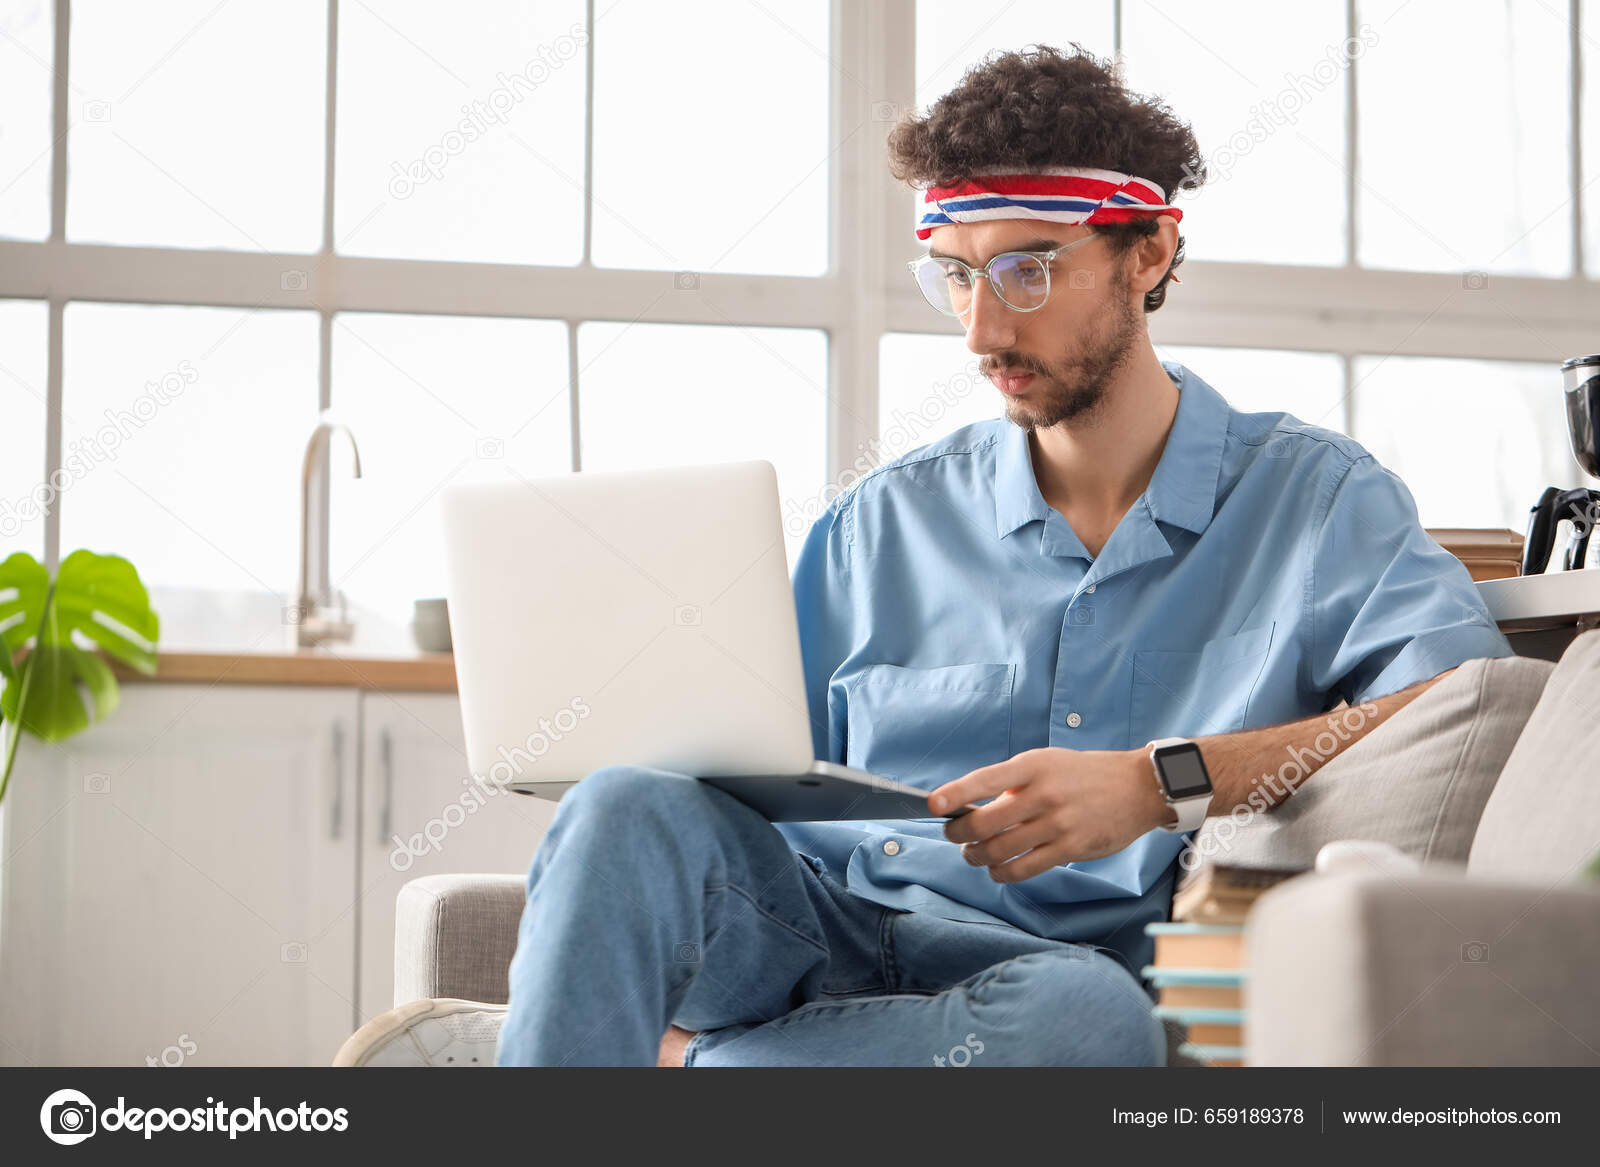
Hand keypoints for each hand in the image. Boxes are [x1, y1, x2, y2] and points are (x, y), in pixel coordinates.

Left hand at [929, 748, 1173, 881]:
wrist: (1138, 787)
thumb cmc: (1083, 774)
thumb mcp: (1047, 762)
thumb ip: (1013, 783)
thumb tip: (974, 807)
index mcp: (1033, 766)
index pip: (984, 779)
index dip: (954, 794)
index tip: (932, 806)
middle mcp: (1043, 794)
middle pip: (984, 823)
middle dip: (958, 833)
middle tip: (953, 835)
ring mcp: (1057, 823)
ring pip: (999, 850)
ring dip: (976, 856)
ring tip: (972, 854)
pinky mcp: (1070, 849)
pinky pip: (1024, 869)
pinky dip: (1002, 874)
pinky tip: (997, 870)